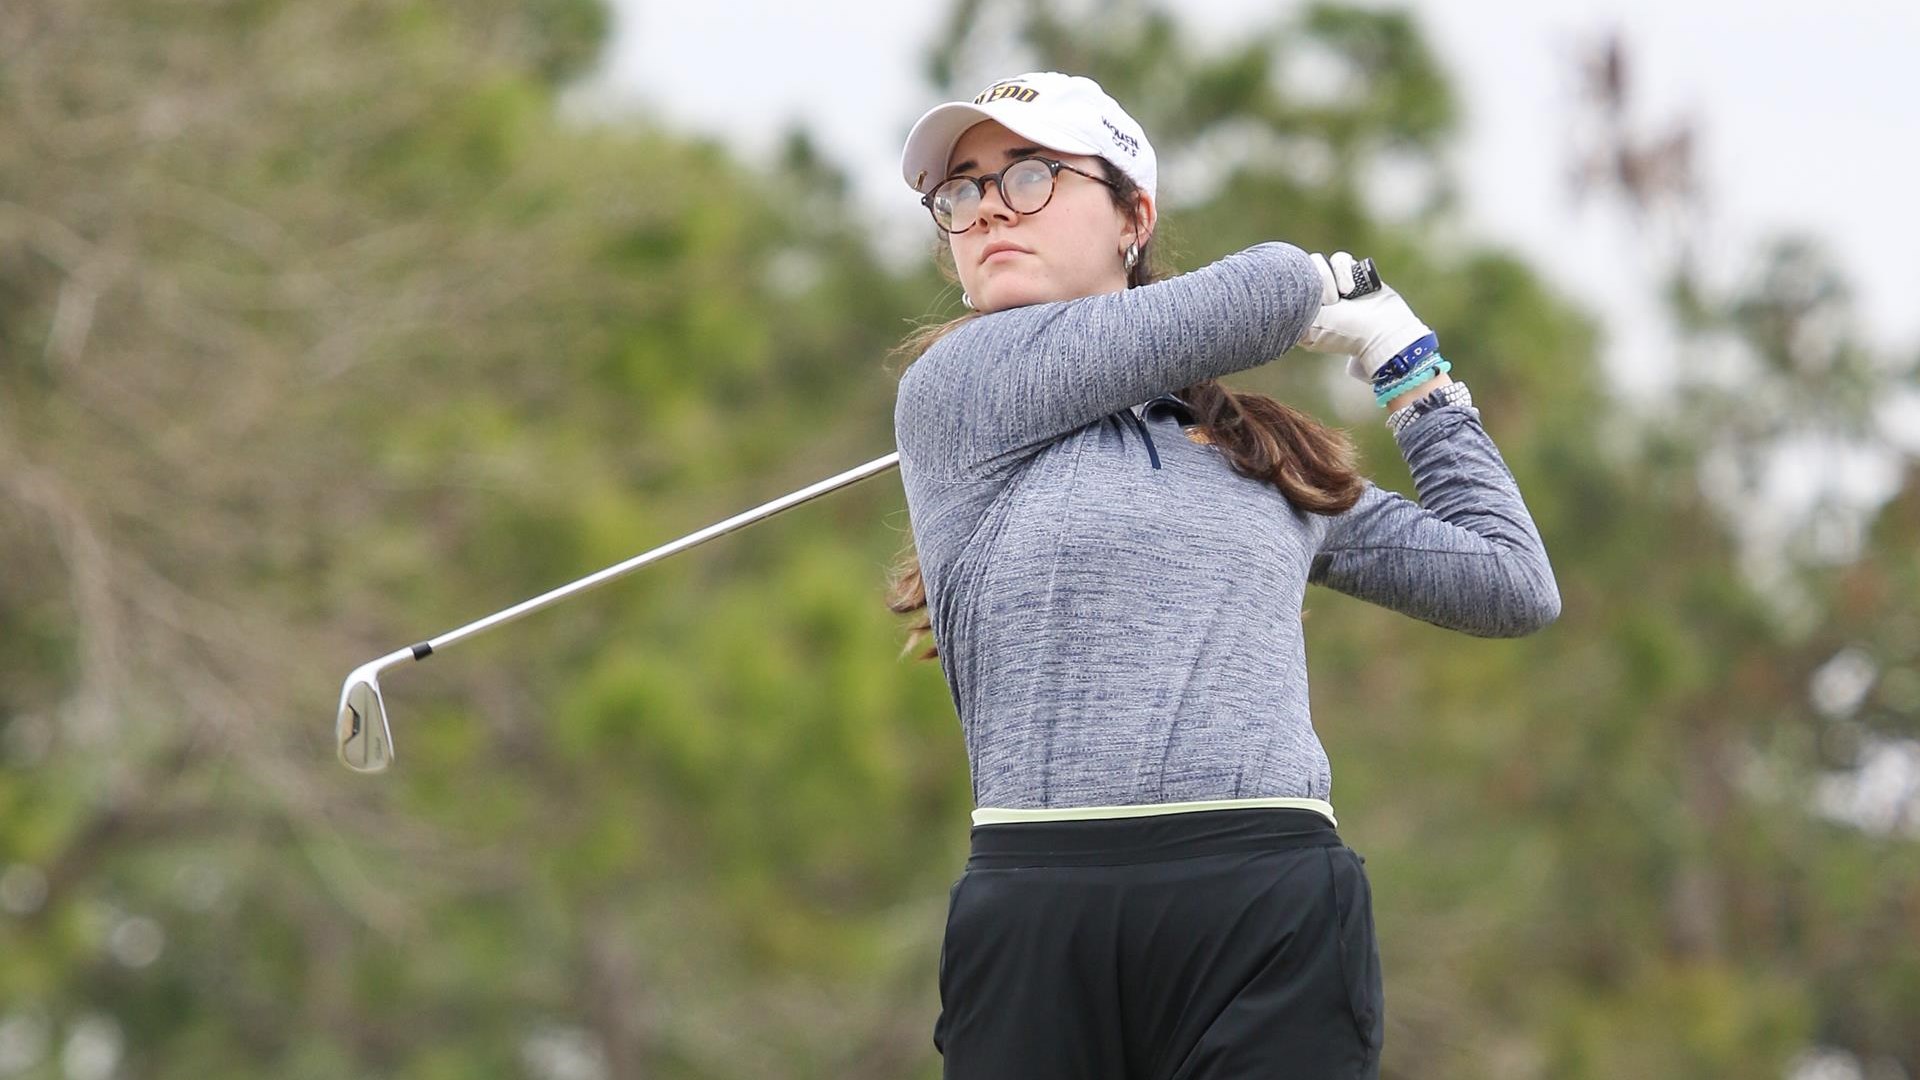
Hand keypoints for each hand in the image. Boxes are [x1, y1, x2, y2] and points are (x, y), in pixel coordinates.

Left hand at [1297, 251, 1434, 383]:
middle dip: (1319, 285)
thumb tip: (1274, 297)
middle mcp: (1316, 297)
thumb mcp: (1312, 329)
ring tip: (1346, 296)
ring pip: (1319, 262)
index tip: (1316, 304)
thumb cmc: (1347, 334)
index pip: (1287, 286)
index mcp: (1302, 312)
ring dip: (1333, 278)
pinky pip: (1339, 258)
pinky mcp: (1351, 274)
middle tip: (1333, 303)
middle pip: (1302, 271)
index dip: (1300, 289)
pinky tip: (1353, 289)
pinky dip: (1346, 271)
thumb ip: (1292, 312)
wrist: (1384, 329)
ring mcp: (1334, 285)